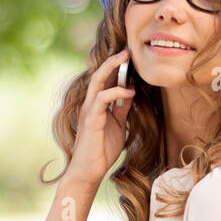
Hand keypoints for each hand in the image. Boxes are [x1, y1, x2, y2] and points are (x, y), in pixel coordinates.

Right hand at [65, 48, 136, 188]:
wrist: (90, 170)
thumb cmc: (102, 149)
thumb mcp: (118, 125)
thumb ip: (122, 108)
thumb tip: (131, 92)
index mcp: (97, 104)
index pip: (106, 80)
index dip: (116, 67)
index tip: (129, 55)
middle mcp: (90, 104)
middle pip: (99, 75)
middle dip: (112, 61)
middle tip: (127, 49)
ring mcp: (89, 110)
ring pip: (97, 82)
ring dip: (111, 68)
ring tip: (126, 59)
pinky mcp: (91, 119)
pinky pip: (102, 99)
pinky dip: (116, 93)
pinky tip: (130, 92)